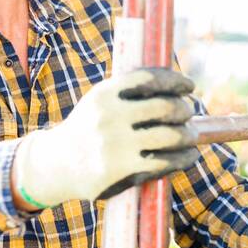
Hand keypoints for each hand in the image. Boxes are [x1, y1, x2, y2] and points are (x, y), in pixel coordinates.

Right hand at [13, 67, 197, 208]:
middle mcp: (109, 115)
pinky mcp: (120, 169)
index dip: (175, 81)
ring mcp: (114, 143)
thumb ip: (129, 93)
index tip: (188, 86)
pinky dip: (184, 157)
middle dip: (184, 109)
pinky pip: (164, 161)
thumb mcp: (100, 103)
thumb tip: (176, 87)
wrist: (57, 164)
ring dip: (188, 134)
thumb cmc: (89, 130)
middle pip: (166, 107)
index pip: (150, 78)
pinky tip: (189, 155)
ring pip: (170, 135)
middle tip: (188, 113)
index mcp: (105, 93)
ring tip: (191, 136)